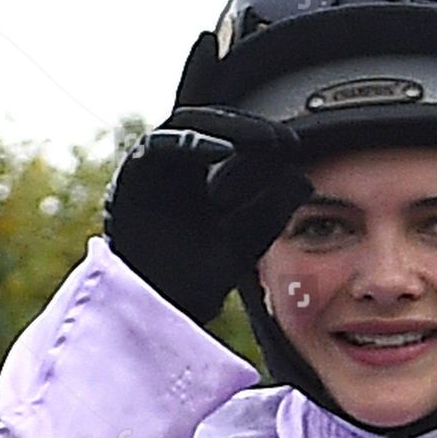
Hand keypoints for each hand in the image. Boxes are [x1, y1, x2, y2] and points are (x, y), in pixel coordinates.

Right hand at [103, 107, 314, 327]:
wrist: (156, 310)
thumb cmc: (194, 282)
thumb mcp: (244, 243)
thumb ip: (271, 213)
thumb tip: (306, 180)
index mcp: (199, 180)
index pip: (232, 143)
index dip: (263, 138)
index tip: (294, 144)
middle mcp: (174, 169)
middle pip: (211, 127)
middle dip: (249, 128)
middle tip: (281, 137)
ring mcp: (150, 170)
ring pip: (186, 126)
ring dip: (225, 127)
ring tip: (262, 139)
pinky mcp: (130, 176)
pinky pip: (156, 146)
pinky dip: (189, 143)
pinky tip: (222, 148)